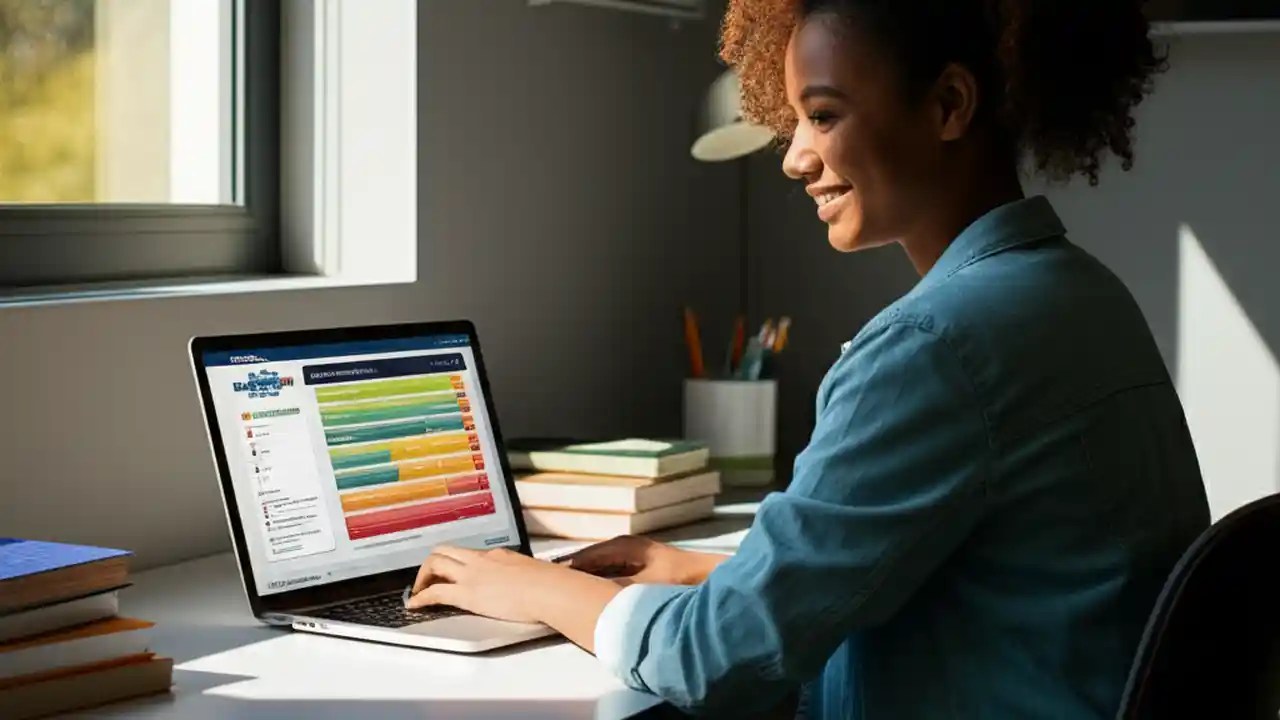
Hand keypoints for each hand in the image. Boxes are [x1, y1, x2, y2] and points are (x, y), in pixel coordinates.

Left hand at [406, 546, 561, 622]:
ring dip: (422, 577)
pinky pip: (435, 592)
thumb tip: (539, 581)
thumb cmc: (550, 584)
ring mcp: (472, 575)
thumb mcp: (536, 574)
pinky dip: (420, 598)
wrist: (549, 590)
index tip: (452, 573)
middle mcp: (480, 560)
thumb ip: (528, 577)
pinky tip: (414, 605)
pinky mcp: (467, 593)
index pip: (468, 554)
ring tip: (417, 592)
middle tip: (427, 579)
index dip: (455, 563)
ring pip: (435, 563)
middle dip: (431, 564)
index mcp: (498, 555)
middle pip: (445, 551)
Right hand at [560, 535, 726, 585]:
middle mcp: (626, 548)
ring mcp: (634, 557)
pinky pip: (613, 573)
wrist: (707, 575)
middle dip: (573, 574)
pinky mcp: (643, 568)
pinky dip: (601, 582)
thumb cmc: (675, 578)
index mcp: (622, 547)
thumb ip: (611, 589)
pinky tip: (594, 595)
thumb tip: (585, 594)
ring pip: (602, 568)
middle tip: (550, 588)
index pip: (585, 557)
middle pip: (592, 561)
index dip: (566, 569)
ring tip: (566, 593)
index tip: (546, 579)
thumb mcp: (639, 587)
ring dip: (587, 579)